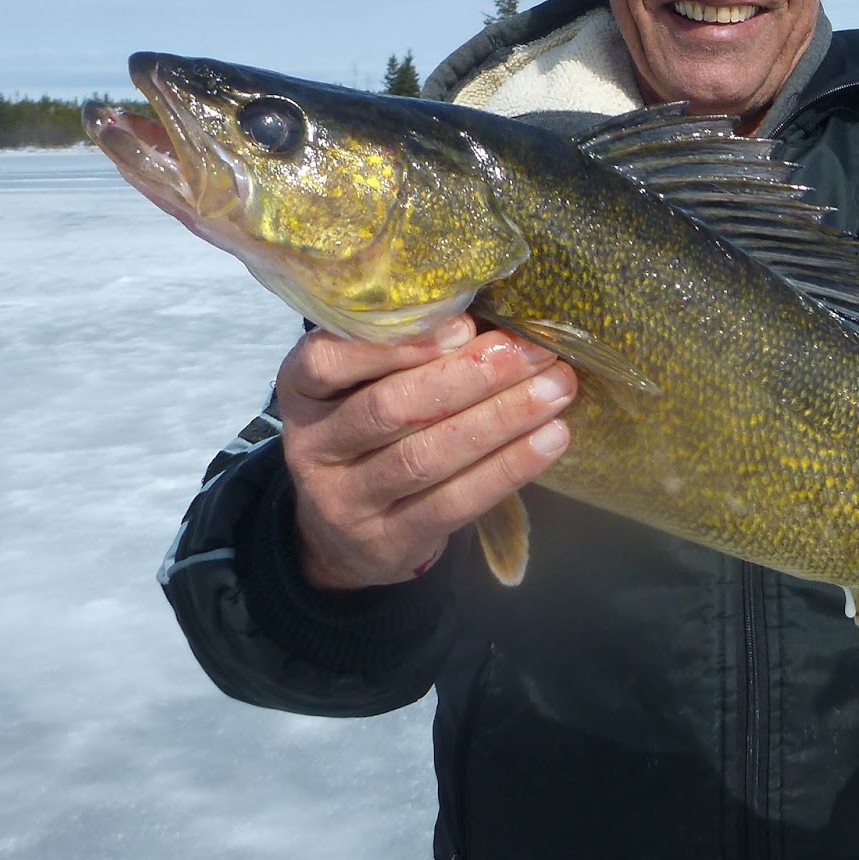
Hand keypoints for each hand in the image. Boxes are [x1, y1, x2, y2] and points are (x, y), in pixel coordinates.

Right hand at [275, 316, 576, 589]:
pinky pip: (454, 502)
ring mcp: (345, 500)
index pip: (328, 361)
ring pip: (426, 456)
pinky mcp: (388, 542)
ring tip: (556, 390)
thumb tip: (492, 317)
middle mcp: (312, 445)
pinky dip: (509, 467)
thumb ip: (408, 352)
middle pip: (391, 408)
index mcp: (302, 390)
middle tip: (534, 351)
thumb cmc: (372, 434)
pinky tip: (552, 438)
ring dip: (501, 418)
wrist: (343, 536)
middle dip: (471, 376)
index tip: (465, 325)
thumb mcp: (365, 386)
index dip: (396, 344)